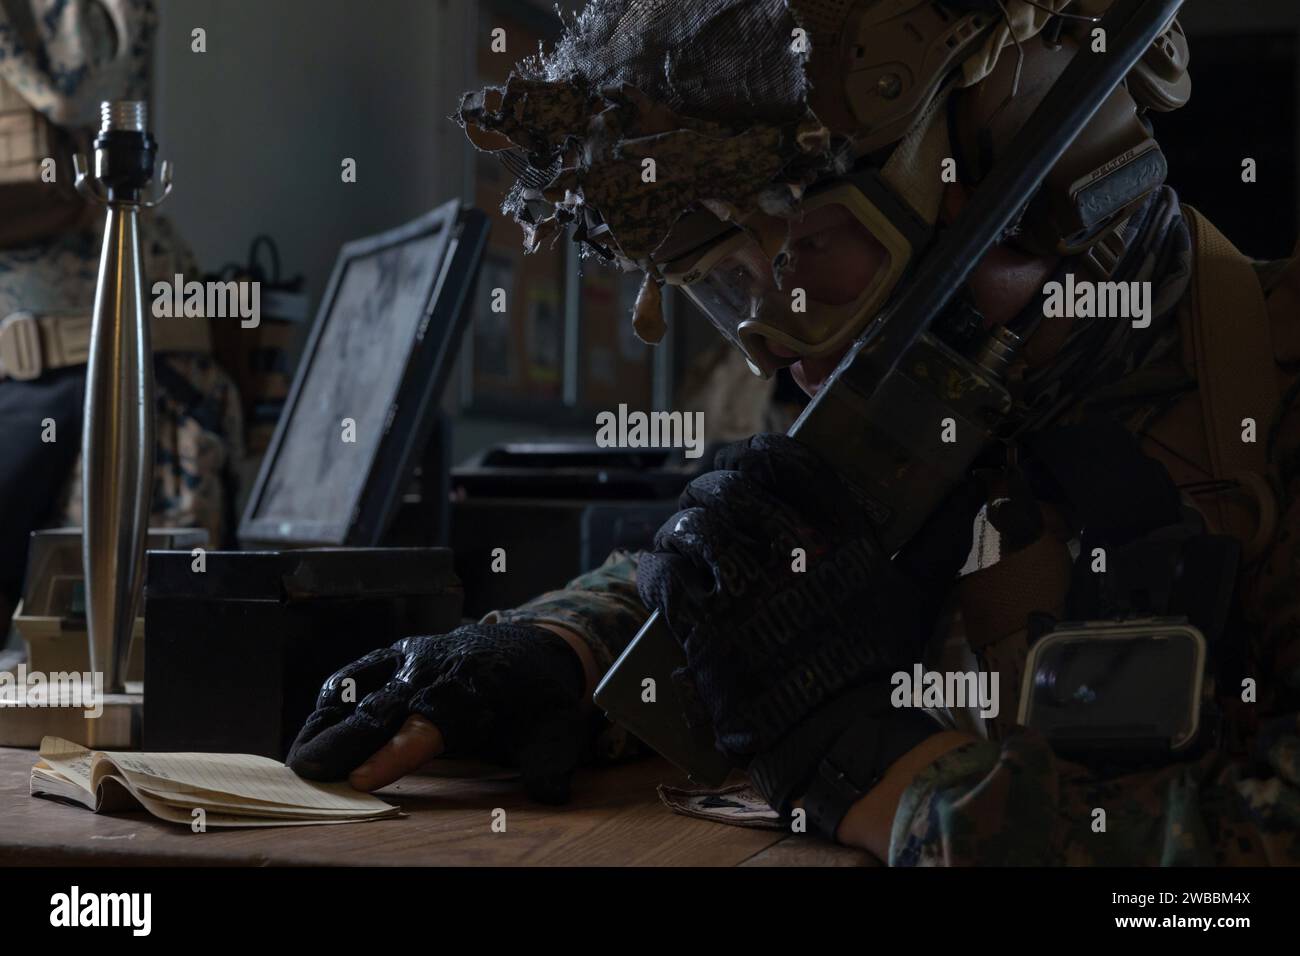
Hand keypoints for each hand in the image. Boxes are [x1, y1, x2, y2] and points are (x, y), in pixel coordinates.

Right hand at [286, 623, 593, 803]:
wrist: (530, 646)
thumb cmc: (537, 698)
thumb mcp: (556, 730)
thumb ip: (550, 763)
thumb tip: (552, 793)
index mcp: (471, 694)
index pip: (428, 727)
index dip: (395, 754)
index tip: (361, 779)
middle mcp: (434, 672)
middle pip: (380, 710)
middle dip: (343, 741)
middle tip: (307, 773)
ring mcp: (410, 658)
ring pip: (357, 687)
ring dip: (325, 721)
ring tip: (298, 759)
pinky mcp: (394, 655)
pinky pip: (354, 675)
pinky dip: (329, 700)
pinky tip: (312, 729)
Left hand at [636, 434, 939, 815]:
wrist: (842, 738)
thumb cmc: (879, 665)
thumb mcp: (918, 593)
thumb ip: (939, 535)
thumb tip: (976, 487)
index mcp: (836, 532)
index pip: (784, 460)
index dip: (754, 453)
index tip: (743, 464)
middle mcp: (788, 548)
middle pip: (728, 486)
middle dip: (708, 488)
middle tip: (702, 504)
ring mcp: (742, 584)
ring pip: (689, 525)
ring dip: (677, 528)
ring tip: (677, 542)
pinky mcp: (704, 624)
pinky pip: (662, 573)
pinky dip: (653, 568)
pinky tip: (658, 574)